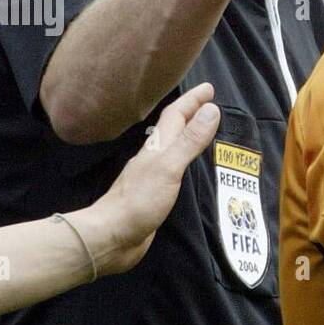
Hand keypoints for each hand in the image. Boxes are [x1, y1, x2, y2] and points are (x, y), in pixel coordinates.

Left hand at [74, 82, 219, 275]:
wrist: (112, 237)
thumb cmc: (138, 201)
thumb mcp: (169, 167)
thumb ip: (190, 140)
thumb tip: (211, 110)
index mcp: (157, 148)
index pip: (176, 116)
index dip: (192, 100)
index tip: (209, 88)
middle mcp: (153, 157)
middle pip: (173, 128)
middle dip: (190, 112)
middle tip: (207, 102)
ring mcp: (152, 176)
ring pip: (172, 147)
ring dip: (187, 134)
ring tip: (201, 129)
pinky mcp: (154, 194)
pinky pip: (173, 168)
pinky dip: (184, 159)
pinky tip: (187, 166)